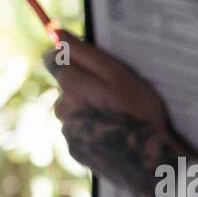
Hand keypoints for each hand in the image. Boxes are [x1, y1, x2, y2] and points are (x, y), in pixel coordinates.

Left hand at [43, 29, 197, 196]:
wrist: (146, 164)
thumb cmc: (137, 113)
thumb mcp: (116, 74)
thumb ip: (83, 53)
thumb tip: (56, 32)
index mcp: (70, 85)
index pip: (51, 59)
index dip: (67, 56)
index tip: (85, 60)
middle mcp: (62, 108)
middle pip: (65, 86)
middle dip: (83, 84)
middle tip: (115, 93)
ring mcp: (68, 132)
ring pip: (73, 109)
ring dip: (89, 108)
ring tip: (119, 117)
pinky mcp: (76, 151)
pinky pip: (81, 130)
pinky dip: (93, 129)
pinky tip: (116, 134)